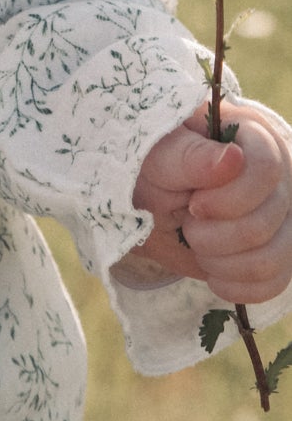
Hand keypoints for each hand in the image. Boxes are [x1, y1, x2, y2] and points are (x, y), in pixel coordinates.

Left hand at [129, 101, 291, 301]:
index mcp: (250, 135)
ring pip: (274, 257)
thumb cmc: (148, 165)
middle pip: (268, 220)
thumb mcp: (156, 155)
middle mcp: (276, 175)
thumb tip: (233, 159)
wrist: (142, 200)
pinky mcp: (275, 251)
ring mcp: (281, 215)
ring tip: (195, 243)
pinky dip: (236, 285)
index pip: (267, 168)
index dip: (231, 198)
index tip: (193, 206)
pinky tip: (211, 270)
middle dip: (216, 235)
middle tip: (186, 223)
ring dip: (223, 262)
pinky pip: (273, 282)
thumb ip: (189, 155)